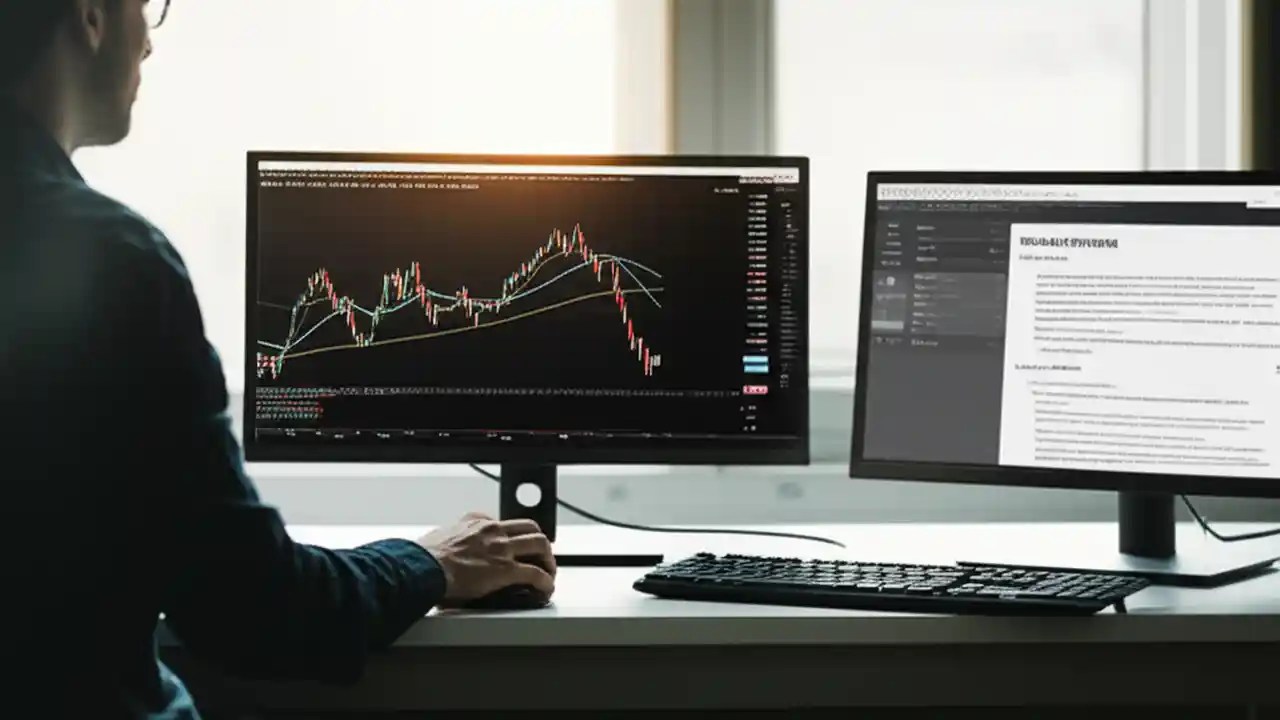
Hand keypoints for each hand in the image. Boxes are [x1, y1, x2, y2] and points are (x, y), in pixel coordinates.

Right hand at [416, 512, 555, 604]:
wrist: (422, 568)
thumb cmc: (423, 558)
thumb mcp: (439, 538)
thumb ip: (450, 540)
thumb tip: (446, 553)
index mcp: (476, 522)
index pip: (503, 522)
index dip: (513, 535)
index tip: (514, 545)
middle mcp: (493, 530)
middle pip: (529, 527)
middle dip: (539, 542)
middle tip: (541, 556)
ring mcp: (501, 549)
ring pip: (540, 544)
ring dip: (548, 559)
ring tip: (548, 572)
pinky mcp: (506, 569)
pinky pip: (536, 574)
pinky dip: (546, 582)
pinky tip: (546, 590)